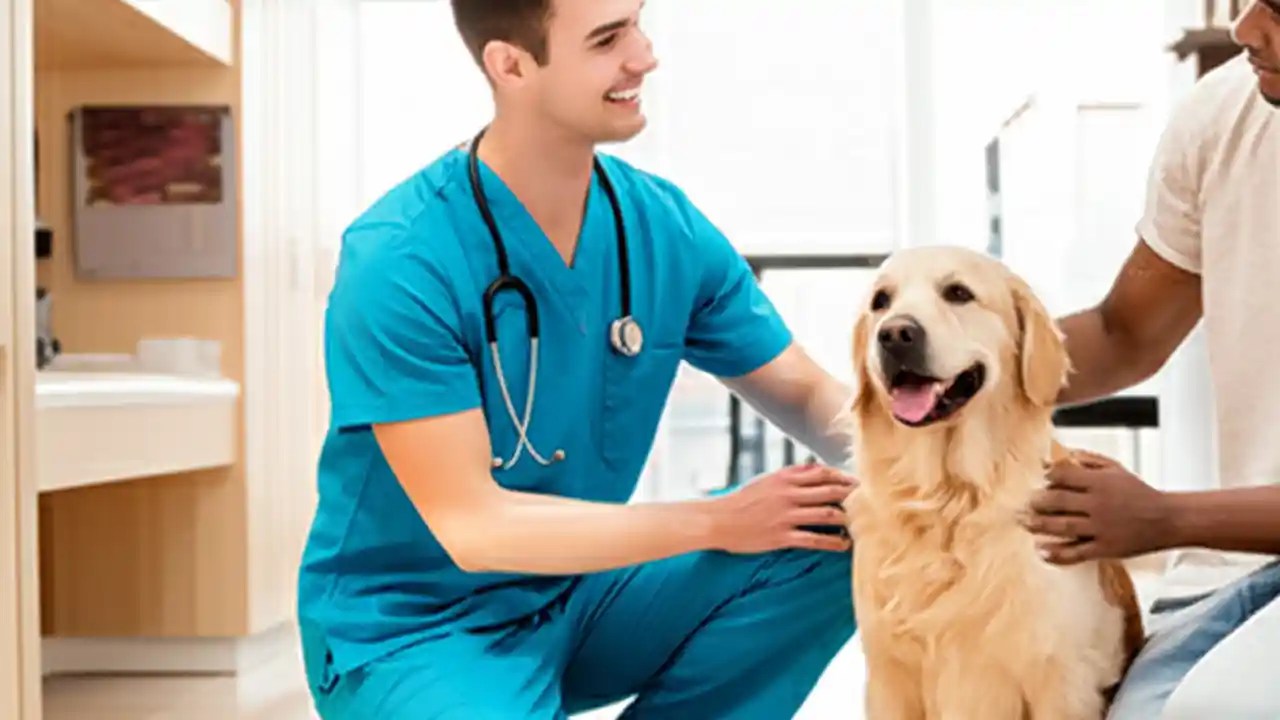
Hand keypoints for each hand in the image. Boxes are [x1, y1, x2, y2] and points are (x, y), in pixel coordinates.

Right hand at [706, 463, 857, 553]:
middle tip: (870, 502)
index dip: (843, 477)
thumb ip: (790, 476)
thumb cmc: (742, 500)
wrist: (719, 520)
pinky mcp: (782, 536)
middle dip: (852, 497)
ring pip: (827, 514)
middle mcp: (788, 494)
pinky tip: (843, 545)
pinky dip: (832, 542)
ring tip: (860, 524)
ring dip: (847, 519)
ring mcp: (786, 515)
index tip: (857, 483)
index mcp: (784, 477)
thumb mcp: (766, 481)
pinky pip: (814, 539)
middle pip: (830, 491)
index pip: (822, 473)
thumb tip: (815, 472)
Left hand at [1026, 451, 1173, 564]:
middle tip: (1026, 503)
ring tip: (1025, 523)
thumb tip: (1061, 455)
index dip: (1048, 477)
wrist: (1167, 519)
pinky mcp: (1104, 548)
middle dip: (1037, 502)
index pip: (1064, 476)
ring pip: (1062, 526)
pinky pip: (1076, 552)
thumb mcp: (1116, 469)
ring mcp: (1100, 528)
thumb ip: (1088, 460)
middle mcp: (1097, 504)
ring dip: (1039, 525)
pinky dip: (1056, 553)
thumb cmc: (1139, 493)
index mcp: (1100, 482)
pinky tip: (1041, 550)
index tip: (1041, 479)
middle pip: (1058, 501)